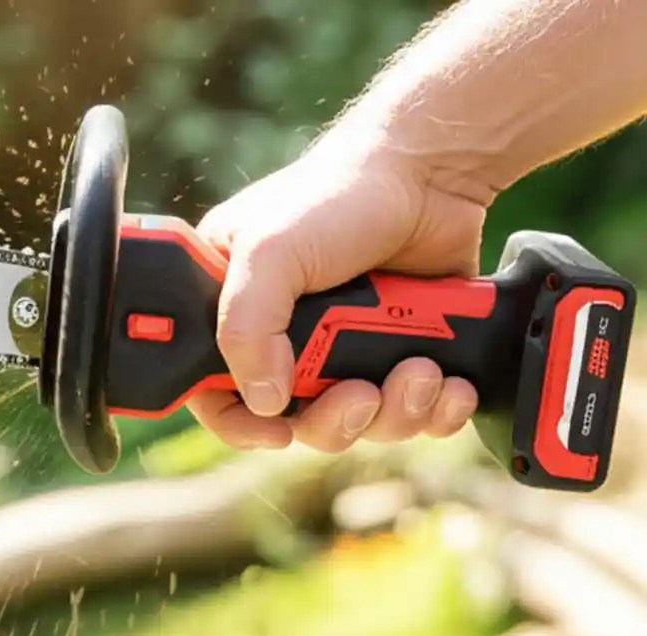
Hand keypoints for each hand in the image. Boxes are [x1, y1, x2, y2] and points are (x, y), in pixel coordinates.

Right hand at [186, 142, 486, 451]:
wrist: (430, 176)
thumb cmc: (336, 195)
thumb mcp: (268, 252)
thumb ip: (246, 329)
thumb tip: (264, 400)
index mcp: (233, 311)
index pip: (215, 393)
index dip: (242, 422)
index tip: (277, 429)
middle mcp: (285, 339)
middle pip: (297, 421)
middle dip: (339, 419)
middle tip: (362, 393)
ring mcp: (345, 350)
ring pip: (361, 424)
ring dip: (396, 412)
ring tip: (421, 369)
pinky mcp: (400, 355)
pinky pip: (415, 415)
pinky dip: (436, 409)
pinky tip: (449, 382)